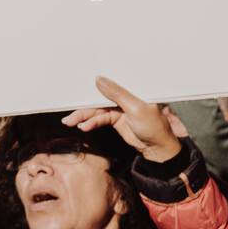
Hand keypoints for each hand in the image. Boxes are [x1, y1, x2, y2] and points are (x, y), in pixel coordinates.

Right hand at [61, 76, 181, 162]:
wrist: (157, 149)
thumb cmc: (155, 127)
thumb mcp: (136, 108)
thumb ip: (117, 94)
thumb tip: (100, 79)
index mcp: (133, 88)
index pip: (111, 81)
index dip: (95, 81)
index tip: (78, 83)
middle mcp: (125, 96)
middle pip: (99, 96)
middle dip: (84, 104)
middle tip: (70, 110)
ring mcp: (119, 107)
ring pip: (97, 109)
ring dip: (84, 116)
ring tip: (72, 122)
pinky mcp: (115, 118)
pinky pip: (99, 119)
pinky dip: (91, 123)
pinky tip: (84, 126)